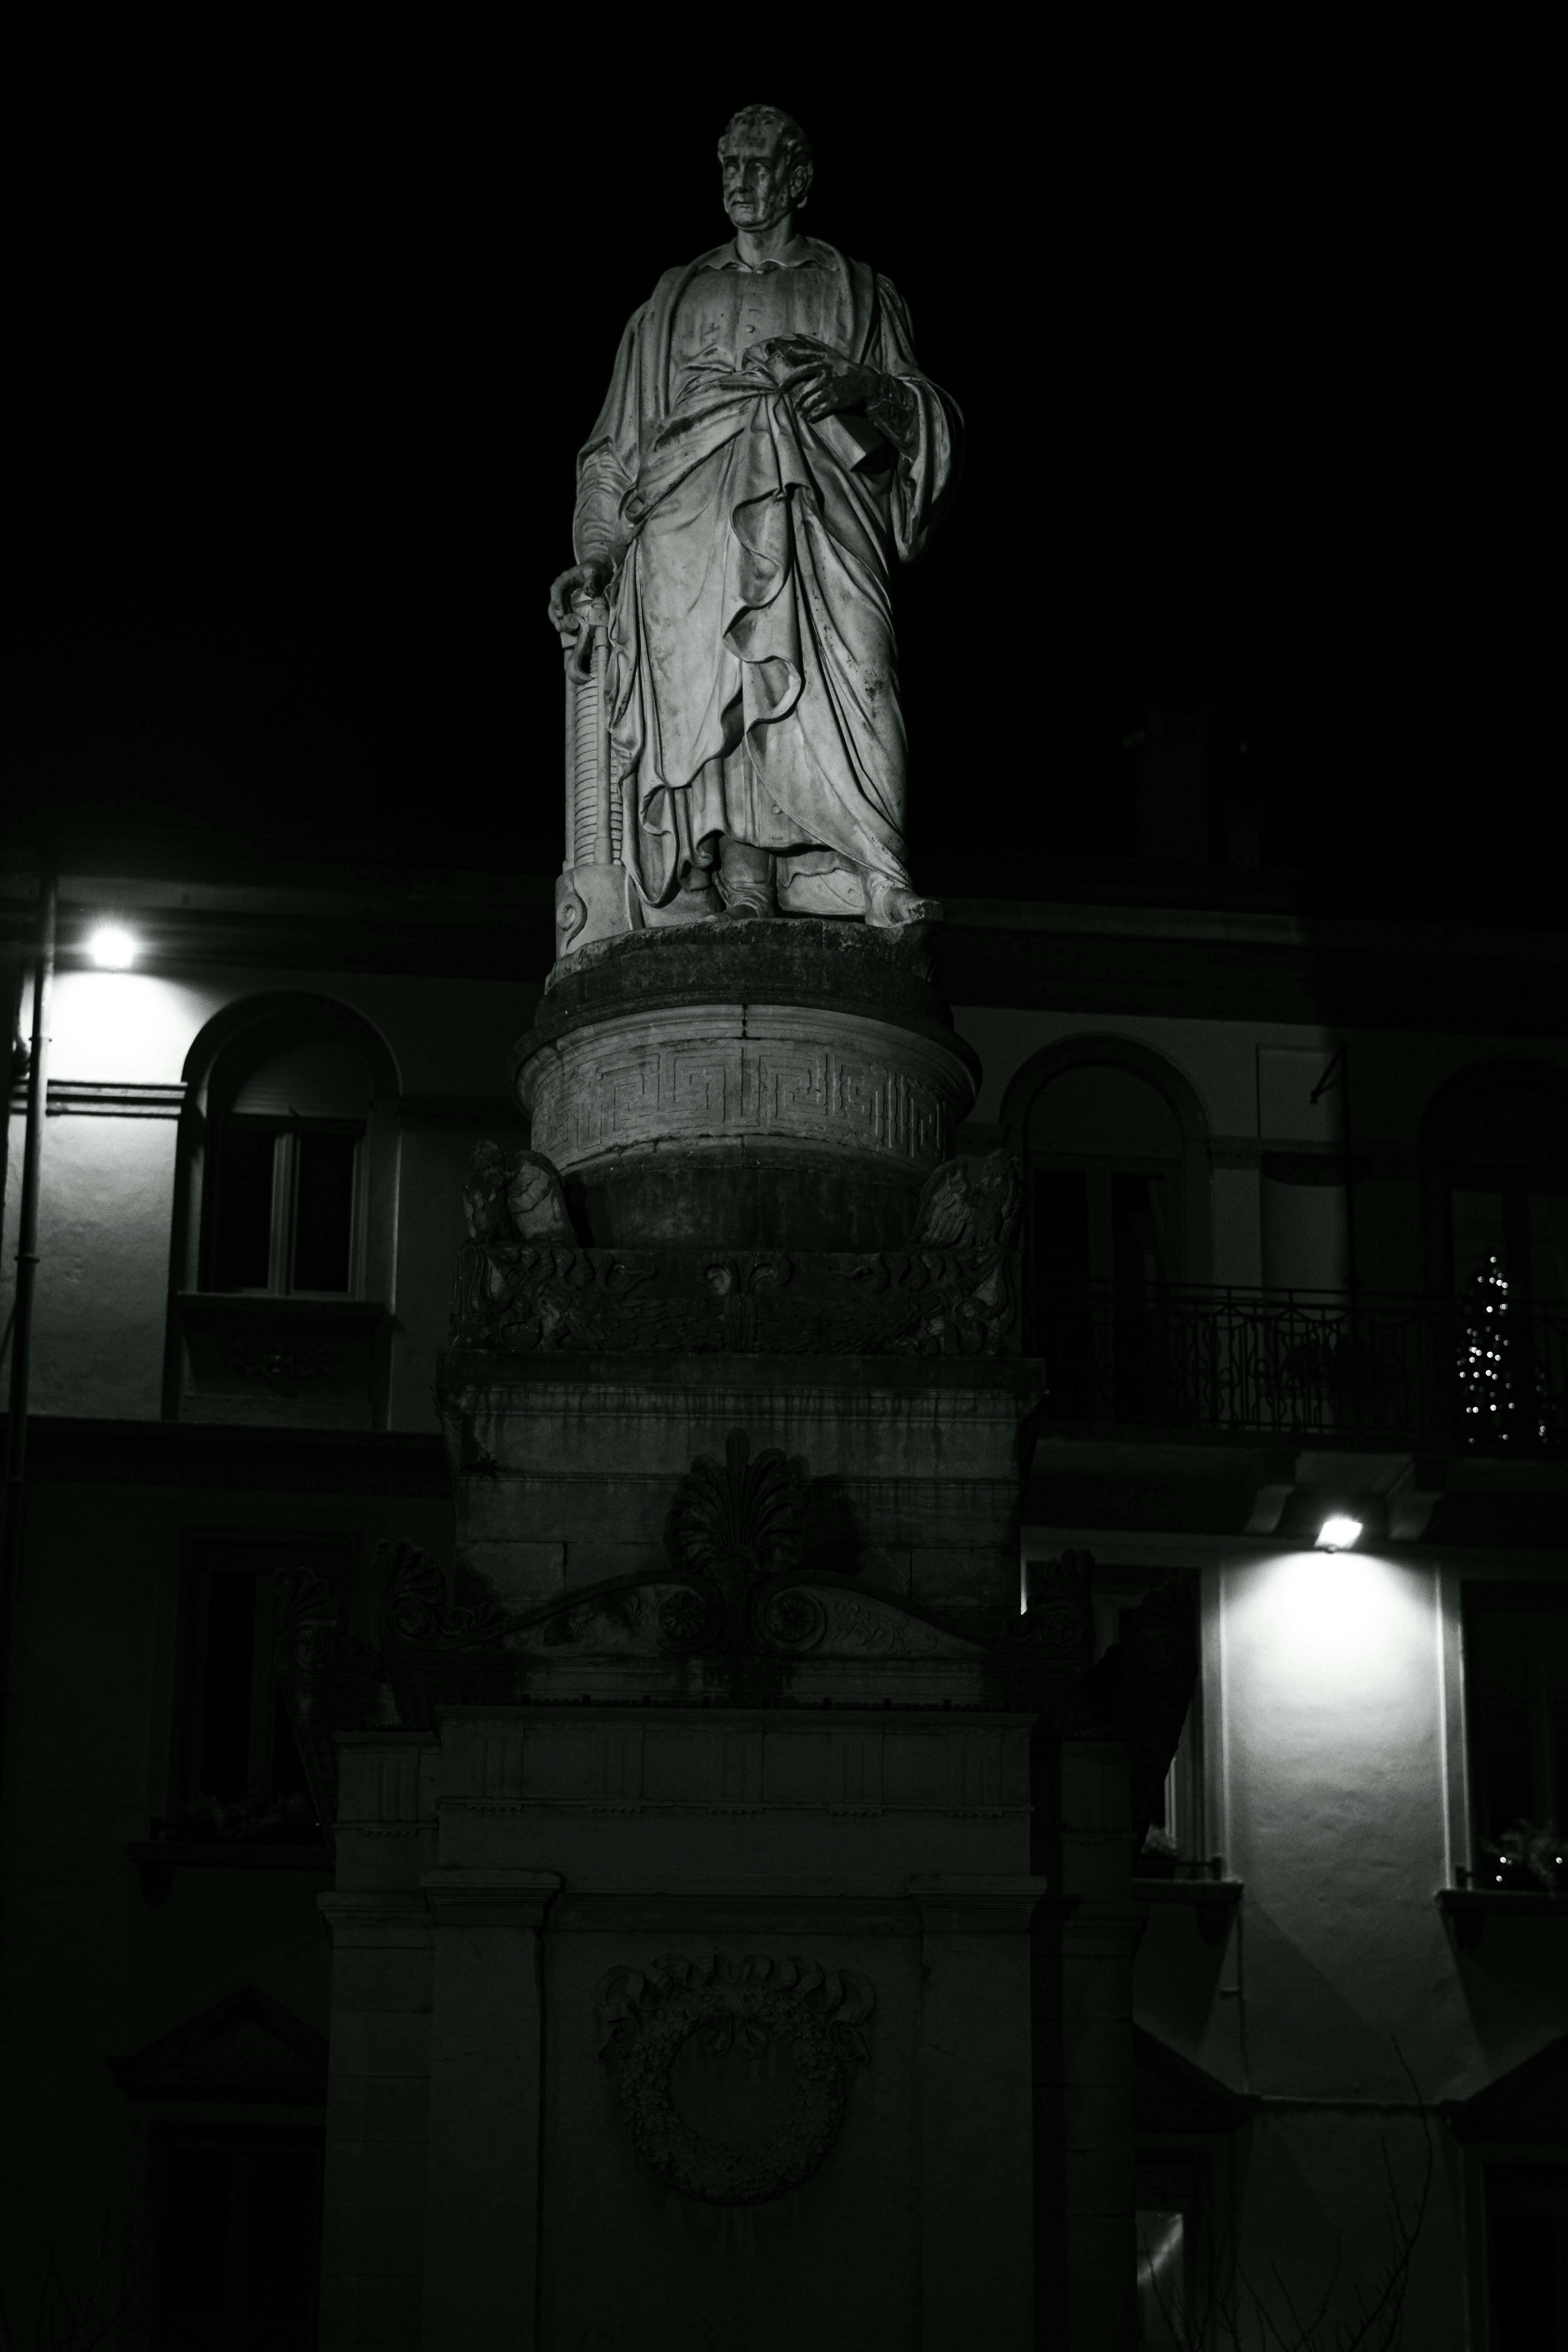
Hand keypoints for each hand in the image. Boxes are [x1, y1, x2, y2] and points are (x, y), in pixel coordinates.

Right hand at [548, 557, 610, 636]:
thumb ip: (591, 581)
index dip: (557, 603)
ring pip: (556, 611)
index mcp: (564, 580)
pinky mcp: (569, 605)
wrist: (598, 571)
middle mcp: (561, 590)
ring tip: (565, 631)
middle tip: (561, 627)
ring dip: (560, 622)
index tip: (561, 614)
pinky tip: (572, 630)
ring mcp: (564, 598)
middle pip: (553, 604)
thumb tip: (589, 592)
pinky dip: (567, 622)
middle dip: (556, 616)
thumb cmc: (595, 570)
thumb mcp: (595, 573)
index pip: (556, 590)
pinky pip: (565, 614)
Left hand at [767, 335, 883, 425]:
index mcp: (823, 363)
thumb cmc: (843, 368)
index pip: (802, 370)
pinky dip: (813, 416)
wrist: (865, 381)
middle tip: (795, 405)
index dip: (789, 379)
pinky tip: (810, 418)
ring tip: (802, 412)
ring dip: (804, 409)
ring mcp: (831, 388)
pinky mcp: (837, 401)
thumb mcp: (829, 356)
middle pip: (805, 390)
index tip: (780, 386)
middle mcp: (826, 375)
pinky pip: (820, 411)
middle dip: (798, 400)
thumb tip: (791, 349)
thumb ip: (811, 353)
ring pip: (810, 402)